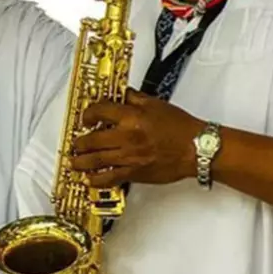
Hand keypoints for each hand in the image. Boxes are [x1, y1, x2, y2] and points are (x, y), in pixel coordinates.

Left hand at [71, 90, 203, 187]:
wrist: (198, 148)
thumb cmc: (181, 127)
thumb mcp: (156, 104)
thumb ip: (134, 98)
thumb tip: (120, 93)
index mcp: (132, 117)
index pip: (100, 112)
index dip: (88, 114)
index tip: (86, 118)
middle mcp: (127, 137)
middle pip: (93, 140)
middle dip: (79, 142)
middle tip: (75, 144)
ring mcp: (130, 157)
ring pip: (97, 161)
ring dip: (81, 162)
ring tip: (74, 162)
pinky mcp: (136, 173)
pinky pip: (111, 178)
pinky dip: (97, 180)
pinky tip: (90, 179)